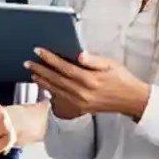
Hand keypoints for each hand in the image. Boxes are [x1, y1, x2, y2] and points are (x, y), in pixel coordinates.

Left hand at [26, 49, 150, 120]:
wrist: (130, 99)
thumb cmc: (121, 79)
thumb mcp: (110, 64)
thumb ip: (93, 60)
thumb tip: (80, 54)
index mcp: (90, 80)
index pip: (64, 67)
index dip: (50, 58)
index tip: (38, 51)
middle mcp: (83, 92)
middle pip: (56, 79)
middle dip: (40, 70)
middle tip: (28, 62)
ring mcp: (80, 102)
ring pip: (56, 90)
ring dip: (42, 81)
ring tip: (32, 73)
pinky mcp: (80, 108)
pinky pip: (61, 99)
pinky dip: (50, 91)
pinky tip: (44, 86)